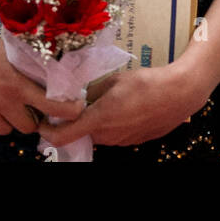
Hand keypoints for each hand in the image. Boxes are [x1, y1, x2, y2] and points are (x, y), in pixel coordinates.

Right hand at [0, 14, 83, 135]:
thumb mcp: (6, 50)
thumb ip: (23, 65)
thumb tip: (42, 69)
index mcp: (15, 85)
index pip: (50, 106)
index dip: (66, 111)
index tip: (75, 108)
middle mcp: (1, 103)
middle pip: (28, 127)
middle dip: (33, 119)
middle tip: (32, 105)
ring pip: (5, 130)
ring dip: (10, 120)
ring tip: (8, 103)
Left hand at [38, 65, 205, 148]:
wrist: (178, 95)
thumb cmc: (146, 84)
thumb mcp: (115, 80)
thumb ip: (93, 90)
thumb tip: (80, 96)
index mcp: (98, 120)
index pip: (64, 136)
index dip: (48, 133)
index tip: (41, 125)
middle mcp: (107, 136)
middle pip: (81, 134)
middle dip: (75, 122)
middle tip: (74, 104)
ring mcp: (121, 141)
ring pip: (98, 135)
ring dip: (94, 122)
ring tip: (102, 101)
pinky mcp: (133, 140)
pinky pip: (114, 134)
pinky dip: (110, 124)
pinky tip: (122, 107)